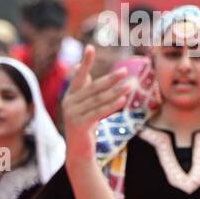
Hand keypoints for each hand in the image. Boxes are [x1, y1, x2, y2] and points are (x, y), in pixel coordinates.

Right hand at [60, 44, 132, 164]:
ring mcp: (72, 114)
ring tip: (131, 86)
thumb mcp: (83, 105)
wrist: (78, 151)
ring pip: (99, 100)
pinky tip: (123, 100)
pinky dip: (112, 105)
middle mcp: (68, 103)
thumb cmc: (84, 125)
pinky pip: (98, 112)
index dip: (85, 62)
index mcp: (70, 96)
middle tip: (125, 71)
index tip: (90, 47)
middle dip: (110, 79)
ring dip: (116, 92)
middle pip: (93, 88)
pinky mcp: (79, 125)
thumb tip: (78, 67)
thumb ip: (83, 88)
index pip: (79, 76)